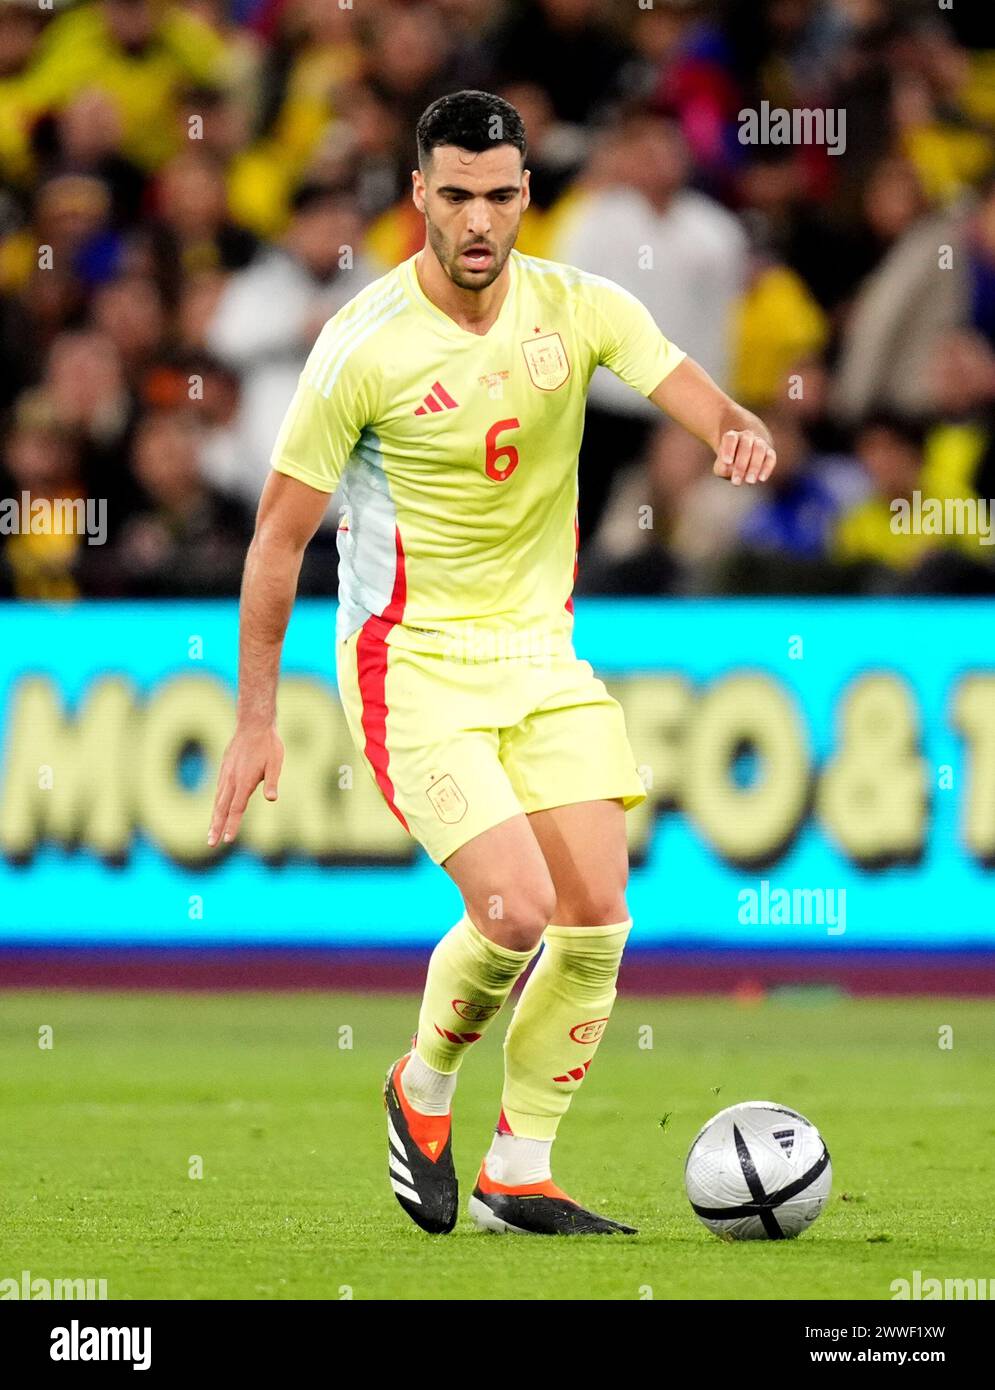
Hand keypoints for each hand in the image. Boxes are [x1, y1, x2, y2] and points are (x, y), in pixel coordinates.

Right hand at [208, 724, 283, 846]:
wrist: (253, 724)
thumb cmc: (268, 744)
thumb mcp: (275, 762)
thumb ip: (271, 781)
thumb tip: (272, 799)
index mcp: (244, 781)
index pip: (236, 809)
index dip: (232, 825)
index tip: (227, 840)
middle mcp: (231, 780)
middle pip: (222, 808)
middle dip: (217, 827)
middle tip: (211, 843)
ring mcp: (226, 774)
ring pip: (218, 800)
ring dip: (214, 818)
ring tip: (211, 832)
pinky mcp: (225, 769)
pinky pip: (219, 790)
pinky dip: (217, 804)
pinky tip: (217, 809)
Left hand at [713, 429, 776, 485]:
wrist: (744, 459)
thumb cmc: (729, 463)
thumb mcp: (721, 466)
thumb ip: (723, 467)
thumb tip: (732, 469)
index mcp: (732, 436)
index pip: (730, 438)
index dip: (729, 449)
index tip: (727, 462)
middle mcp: (747, 436)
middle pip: (745, 445)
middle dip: (741, 464)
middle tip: (736, 481)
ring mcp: (759, 443)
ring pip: (759, 449)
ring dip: (754, 466)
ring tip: (749, 481)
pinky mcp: (769, 452)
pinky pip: (771, 458)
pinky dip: (767, 468)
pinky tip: (761, 479)